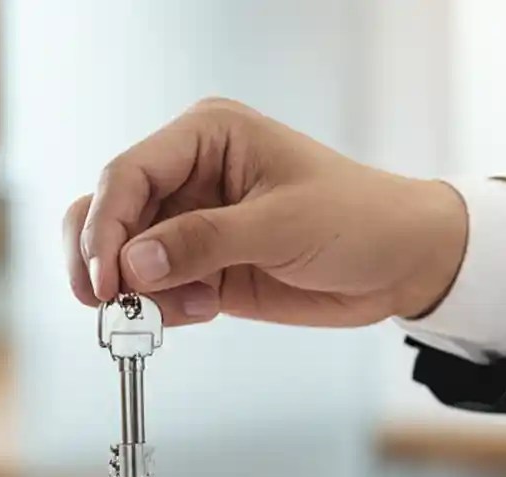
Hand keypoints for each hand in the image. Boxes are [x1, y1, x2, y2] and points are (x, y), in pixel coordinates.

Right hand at [65, 97, 468, 326]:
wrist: (402, 263)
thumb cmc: (360, 218)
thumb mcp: (281, 226)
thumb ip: (203, 243)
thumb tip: (133, 264)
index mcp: (207, 136)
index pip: (128, 174)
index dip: (106, 226)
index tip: (106, 277)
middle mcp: (190, 175)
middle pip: (108, 212)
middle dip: (102, 260)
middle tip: (108, 302)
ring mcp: (192, 223)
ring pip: (123, 256)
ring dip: (135, 291)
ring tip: (183, 308)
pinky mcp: (201, 266)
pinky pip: (153, 288)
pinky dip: (161, 308)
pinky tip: (203, 311)